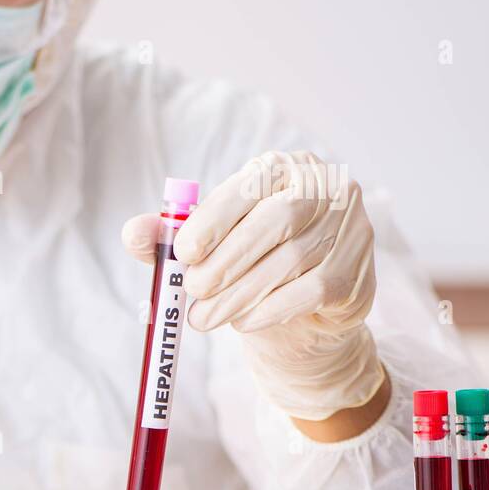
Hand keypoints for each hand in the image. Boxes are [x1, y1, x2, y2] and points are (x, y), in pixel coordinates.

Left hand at [121, 151, 382, 421]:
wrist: (300, 308)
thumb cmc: (246, 261)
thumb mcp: (206, 243)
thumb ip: (168, 236)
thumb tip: (133, 233)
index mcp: (279, 168)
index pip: (250, 184)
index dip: (214, 218)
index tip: (184, 252)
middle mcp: (322, 188)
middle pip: (277, 221)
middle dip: (227, 261)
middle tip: (193, 291)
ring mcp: (348, 227)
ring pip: (292, 260)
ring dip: (240, 294)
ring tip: (204, 318)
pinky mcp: (355, 270)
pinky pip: (312, 290)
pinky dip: (271, 309)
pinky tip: (244, 321)